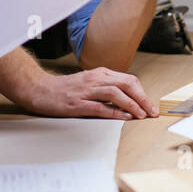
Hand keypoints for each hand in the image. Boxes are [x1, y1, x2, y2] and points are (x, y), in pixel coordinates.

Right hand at [24, 67, 157, 119]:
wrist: (40, 89)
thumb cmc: (65, 88)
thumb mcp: (90, 83)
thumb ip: (107, 88)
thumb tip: (128, 99)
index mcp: (100, 74)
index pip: (129, 80)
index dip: (143, 93)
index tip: (150, 105)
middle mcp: (96, 79)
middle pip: (127, 84)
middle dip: (143, 99)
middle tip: (152, 111)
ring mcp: (86, 91)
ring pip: (116, 93)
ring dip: (132, 104)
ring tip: (142, 115)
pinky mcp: (78, 104)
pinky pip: (100, 107)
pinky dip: (114, 112)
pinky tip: (123, 117)